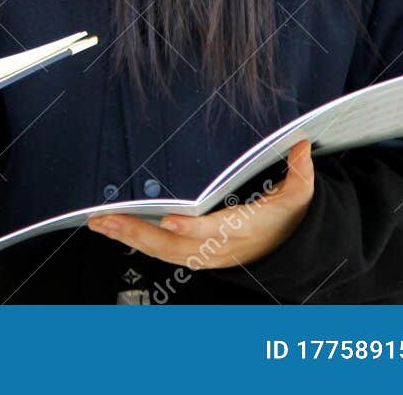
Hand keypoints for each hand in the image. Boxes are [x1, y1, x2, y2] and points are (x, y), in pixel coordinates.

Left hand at [87, 141, 315, 268]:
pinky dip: (135, 242)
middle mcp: (219, 247)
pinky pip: (160, 253)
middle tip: (110, 218)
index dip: (192, 227)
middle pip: (175, 245)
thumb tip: (301, 146)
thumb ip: (300, 173)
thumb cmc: (286, 220)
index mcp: (242, 230)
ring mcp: (204, 255)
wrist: (287, 252)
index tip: (169, 220)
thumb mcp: (299, 197)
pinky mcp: (194, 257)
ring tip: (101, 223)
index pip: (214, 230)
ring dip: (129, 237)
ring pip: (162, 251)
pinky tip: (113, 230)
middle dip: (140, 233)